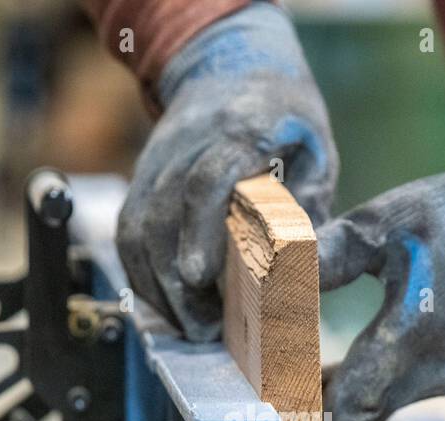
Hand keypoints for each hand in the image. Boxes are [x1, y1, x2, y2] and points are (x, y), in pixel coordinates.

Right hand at [117, 2, 337, 340]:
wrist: (226, 68)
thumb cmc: (285, 119)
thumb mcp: (316, 151)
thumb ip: (310, 206)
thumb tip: (302, 267)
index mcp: (240, 131)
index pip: (206, 179)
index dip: (198, 228)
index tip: (197, 276)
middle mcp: (185, 148)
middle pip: (164, 217)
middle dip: (178, 282)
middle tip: (205, 330)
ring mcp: (155, 166)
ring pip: (138, 232)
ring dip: (158, 288)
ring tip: (190, 327)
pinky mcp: (139, 184)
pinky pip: (128, 236)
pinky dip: (142, 277)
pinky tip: (168, 308)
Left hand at [317, 142, 444, 420]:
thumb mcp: (390, 218)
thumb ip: (331, 253)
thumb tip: (274, 274)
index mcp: (414, 335)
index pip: (349, 403)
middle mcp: (428, 370)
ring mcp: (437, 377)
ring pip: (368, 411)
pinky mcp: (438, 373)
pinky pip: (383, 398)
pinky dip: (349, 406)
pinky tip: (312, 404)